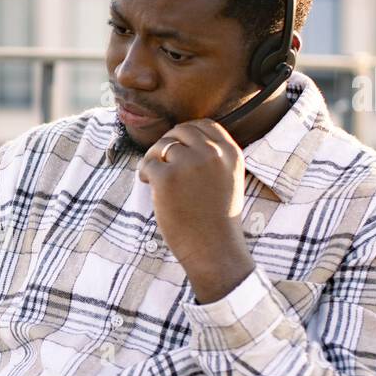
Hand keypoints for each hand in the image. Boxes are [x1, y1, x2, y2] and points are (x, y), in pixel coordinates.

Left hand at [138, 118, 255, 302]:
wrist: (214, 249)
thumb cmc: (217, 220)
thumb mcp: (228, 180)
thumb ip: (214, 157)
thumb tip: (183, 138)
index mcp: (230, 152)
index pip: (204, 125)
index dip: (186, 132)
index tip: (176, 146)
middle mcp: (212, 153)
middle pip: (180, 131)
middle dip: (167, 144)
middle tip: (161, 162)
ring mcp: (189, 163)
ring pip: (162, 145)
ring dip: (154, 158)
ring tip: (155, 178)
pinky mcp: (167, 178)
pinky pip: (148, 164)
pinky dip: (145, 173)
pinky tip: (149, 185)